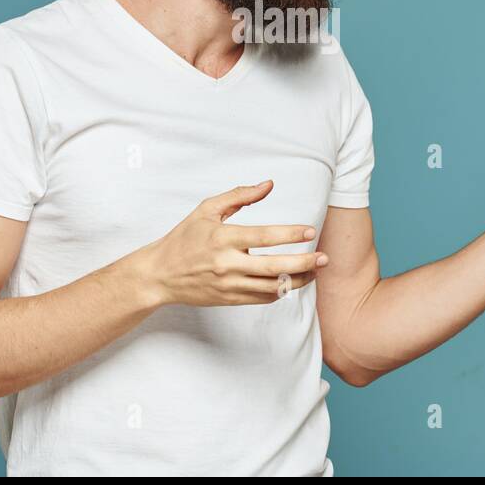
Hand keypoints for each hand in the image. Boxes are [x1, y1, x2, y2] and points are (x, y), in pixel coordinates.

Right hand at [138, 180, 327, 306]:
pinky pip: (262, 298)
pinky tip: (292, 281)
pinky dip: (280, 291)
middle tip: (324, 258)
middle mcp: (227, 264)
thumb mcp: (206, 210)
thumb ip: (239, 196)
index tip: (310, 231)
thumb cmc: (184, 238)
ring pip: (272, 287)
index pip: (263, 237)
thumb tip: (269, 185)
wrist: (160, 275)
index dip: (289, 234)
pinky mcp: (229, 299)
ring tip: (315, 271)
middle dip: (303, 263)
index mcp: (223, 238)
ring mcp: (229, 285)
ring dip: (298, 280)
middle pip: (274, 267)